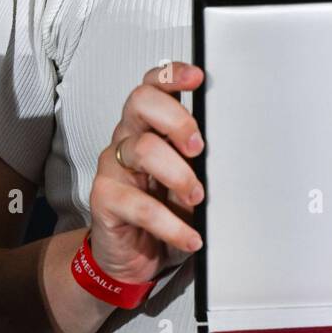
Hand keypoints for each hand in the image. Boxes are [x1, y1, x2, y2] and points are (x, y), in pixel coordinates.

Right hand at [88, 61, 205, 285]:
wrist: (133, 257)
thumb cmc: (164, 211)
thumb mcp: (188, 181)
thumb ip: (199, 162)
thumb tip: (227, 155)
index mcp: (149, 126)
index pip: (153, 86)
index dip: (172, 76)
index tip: (198, 78)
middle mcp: (128, 138)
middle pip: (141, 102)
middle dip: (176, 119)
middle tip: (198, 149)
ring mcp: (113, 166)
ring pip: (142, 149)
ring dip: (179, 174)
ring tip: (197, 198)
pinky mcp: (104, 198)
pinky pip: (138, 205)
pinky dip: (171, 224)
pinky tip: (190, 237)